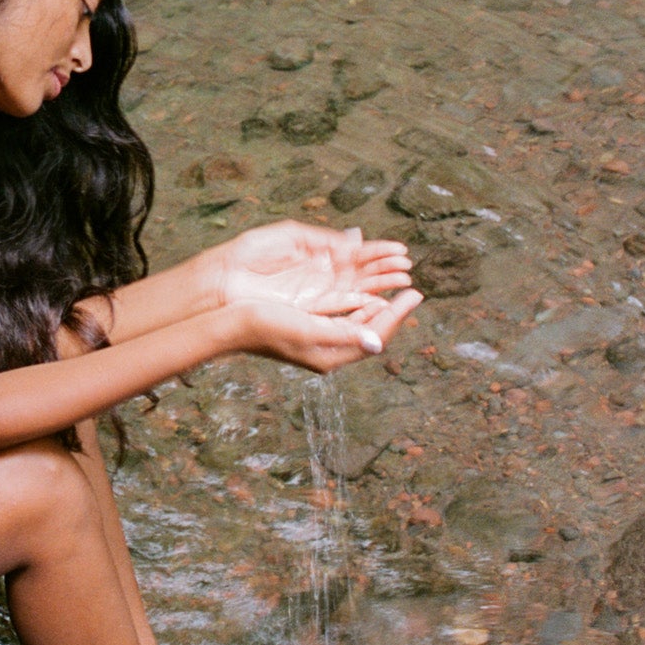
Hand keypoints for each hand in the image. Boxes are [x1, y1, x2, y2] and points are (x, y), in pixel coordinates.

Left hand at [207, 221, 414, 321]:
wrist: (223, 279)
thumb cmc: (250, 254)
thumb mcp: (291, 236)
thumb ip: (323, 239)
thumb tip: (354, 240)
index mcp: (318, 260)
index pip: (357, 258)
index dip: (379, 255)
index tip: (401, 251)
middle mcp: (321, 282)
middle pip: (362, 279)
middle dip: (386, 273)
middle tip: (408, 268)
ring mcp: (316, 300)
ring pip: (357, 296)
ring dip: (381, 289)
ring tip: (403, 279)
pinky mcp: (308, 316)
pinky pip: (342, 312)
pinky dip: (363, 307)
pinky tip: (381, 300)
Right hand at [231, 287, 421, 372]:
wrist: (228, 323)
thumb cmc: (263, 323)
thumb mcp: (306, 326)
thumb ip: (342, 332)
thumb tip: (378, 342)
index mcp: (330, 354)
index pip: (375, 335)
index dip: (397, 314)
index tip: (416, 293)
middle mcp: (328, 351)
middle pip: (372, 331)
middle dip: (393, 311)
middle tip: (413, 290)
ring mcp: (319, 342)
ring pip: (359, 324)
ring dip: (379, 307)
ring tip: (395, 291)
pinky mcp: (310, 330)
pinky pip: (345, 319)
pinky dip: (359, 305)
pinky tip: (365, 295)